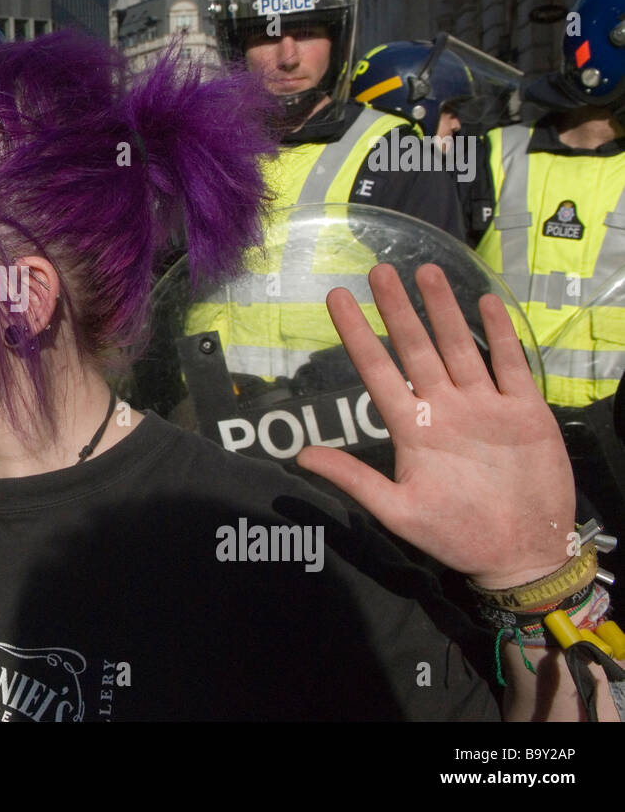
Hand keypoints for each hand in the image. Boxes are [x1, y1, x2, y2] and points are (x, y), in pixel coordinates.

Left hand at [296, 263, 573, 588]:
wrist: (522, 554)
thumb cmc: (457, 535)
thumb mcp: (399, 512)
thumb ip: (354, 479)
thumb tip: (301, 457)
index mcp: (413, 428)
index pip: (377, 370)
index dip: (357, 334)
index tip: (336, 299)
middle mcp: (444, 408)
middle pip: (416, 349)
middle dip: (398, 310)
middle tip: (378, 270)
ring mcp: (484, 406)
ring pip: (459, 347)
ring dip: (443, 310)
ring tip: (426, 271)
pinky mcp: (524, 411)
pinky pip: (509, 365)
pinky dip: (499, 335)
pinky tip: (485, 303)